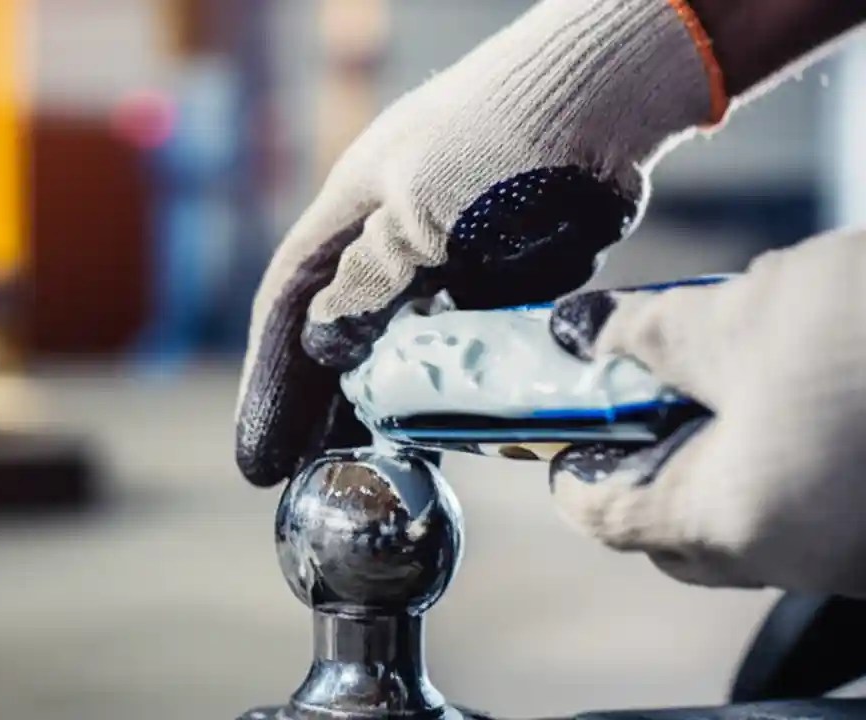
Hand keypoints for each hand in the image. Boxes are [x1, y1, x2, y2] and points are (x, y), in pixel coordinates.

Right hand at [236, 0, 718, 487]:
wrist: (607, 95)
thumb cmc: (504, 135)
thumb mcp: (421, 204)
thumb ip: (372, 276)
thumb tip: (324, 344)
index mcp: (350, 216)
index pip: (289, 309)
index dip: (269, 384)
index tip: (258, 454)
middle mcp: (388, 242)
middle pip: (337, 338)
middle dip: (317, 409)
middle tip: (305, 477)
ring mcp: (445, 261)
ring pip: (397, 349)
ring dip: (379, 407)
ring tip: (366, 465)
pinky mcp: (501, 276)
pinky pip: (462, 348)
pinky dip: (449, 389)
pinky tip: (447, 429)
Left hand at [549, 229, 865, 597]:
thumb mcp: (742, 315)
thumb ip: (647, 335)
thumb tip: (586, 333)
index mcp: (732, 520)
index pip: (609, 516)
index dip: (568, 467)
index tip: (555, 432)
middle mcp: (797, 559)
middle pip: (679, 530)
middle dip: (644, 466)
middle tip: (633, 396)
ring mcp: (859, 554)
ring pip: (753, 518)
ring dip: (717, 457)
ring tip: (714, 375)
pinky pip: (815, 506)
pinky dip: (782, 458)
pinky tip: (795, 391)